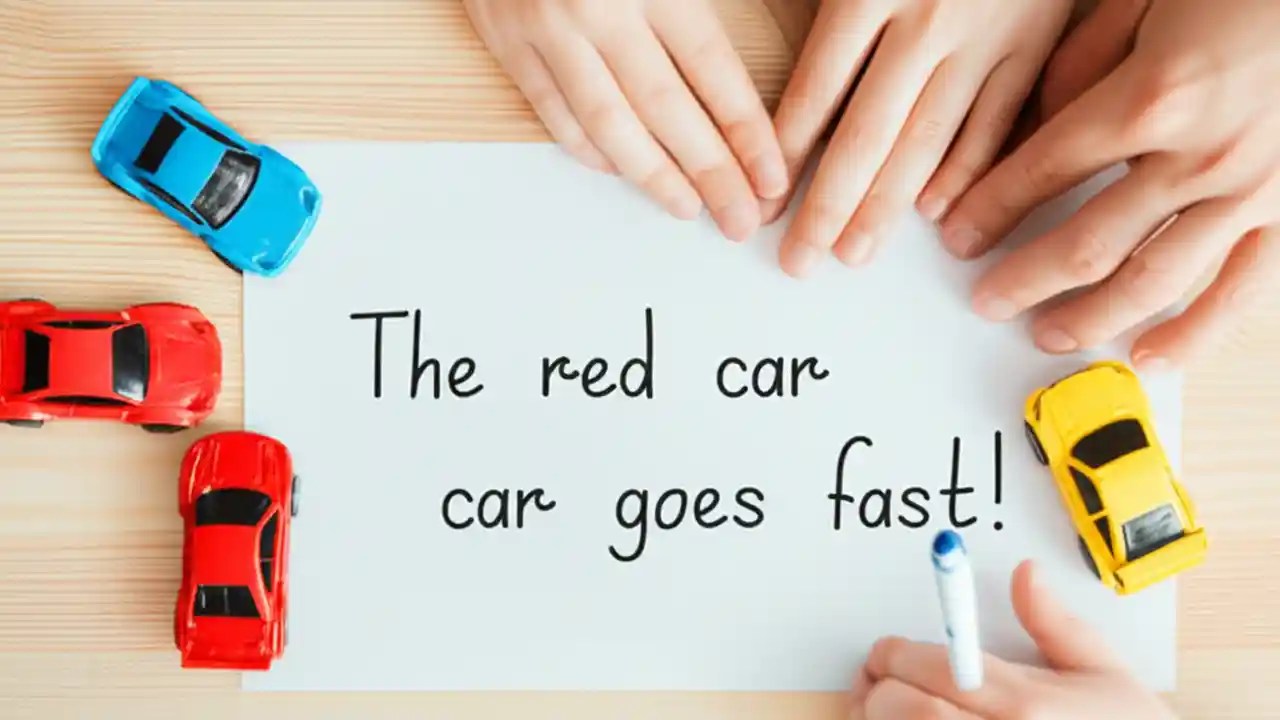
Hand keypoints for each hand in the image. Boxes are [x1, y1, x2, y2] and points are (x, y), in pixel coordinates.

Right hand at [463, 0, 787, 240]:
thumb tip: (739, 68)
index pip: (713, 72)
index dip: (747, 132)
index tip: (773, 177)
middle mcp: (599, 9)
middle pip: (669, 111)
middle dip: (713, 174)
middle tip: (743, 218)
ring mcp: (547, 31)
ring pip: (610, 125)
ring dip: (655, 176)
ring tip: (690, 209)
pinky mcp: (507, 42)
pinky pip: (554, 113)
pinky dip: (591, 149)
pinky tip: (624, 171)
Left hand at [766, 0, 1073, 275]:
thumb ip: (835, 5)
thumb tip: (783, 84)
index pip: (817, 89)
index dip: (785, 154)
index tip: (764, 201)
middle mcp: (926, 20)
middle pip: (864, 134)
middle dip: (827, 206)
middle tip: (798, 259)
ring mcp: (986, 37)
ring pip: (926, 140)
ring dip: (885, 206)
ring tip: (852, 254)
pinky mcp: (1036, 45)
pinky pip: (999, 122)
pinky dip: (968, 172)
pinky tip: (938, 216)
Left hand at [850, 560, 1175, 719]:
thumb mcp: (1103, 675)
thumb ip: (1056, 625)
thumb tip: (1025, 574)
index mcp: (1024, 704)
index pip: (931, 666)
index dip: (893, 654)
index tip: (887, 652)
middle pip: (901, 708)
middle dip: (878, 689)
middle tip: (874, 681)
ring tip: (877, 710)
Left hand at [941, 0, 1279, 369]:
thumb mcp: (1146, 0)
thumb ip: (1081, 65)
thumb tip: (1031, 127)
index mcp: (1155, 96)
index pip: (1043, 172)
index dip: (990, 210)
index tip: (959, 236)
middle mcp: (1202, 155)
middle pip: (1087, 243)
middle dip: (1024, 280)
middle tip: (988, 300)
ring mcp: (1253, 191)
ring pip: (1152, 281)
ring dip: (1090, 317)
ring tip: (1048, 334)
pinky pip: (1241, 291)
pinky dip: (1193, 333)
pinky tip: (1152, 356)